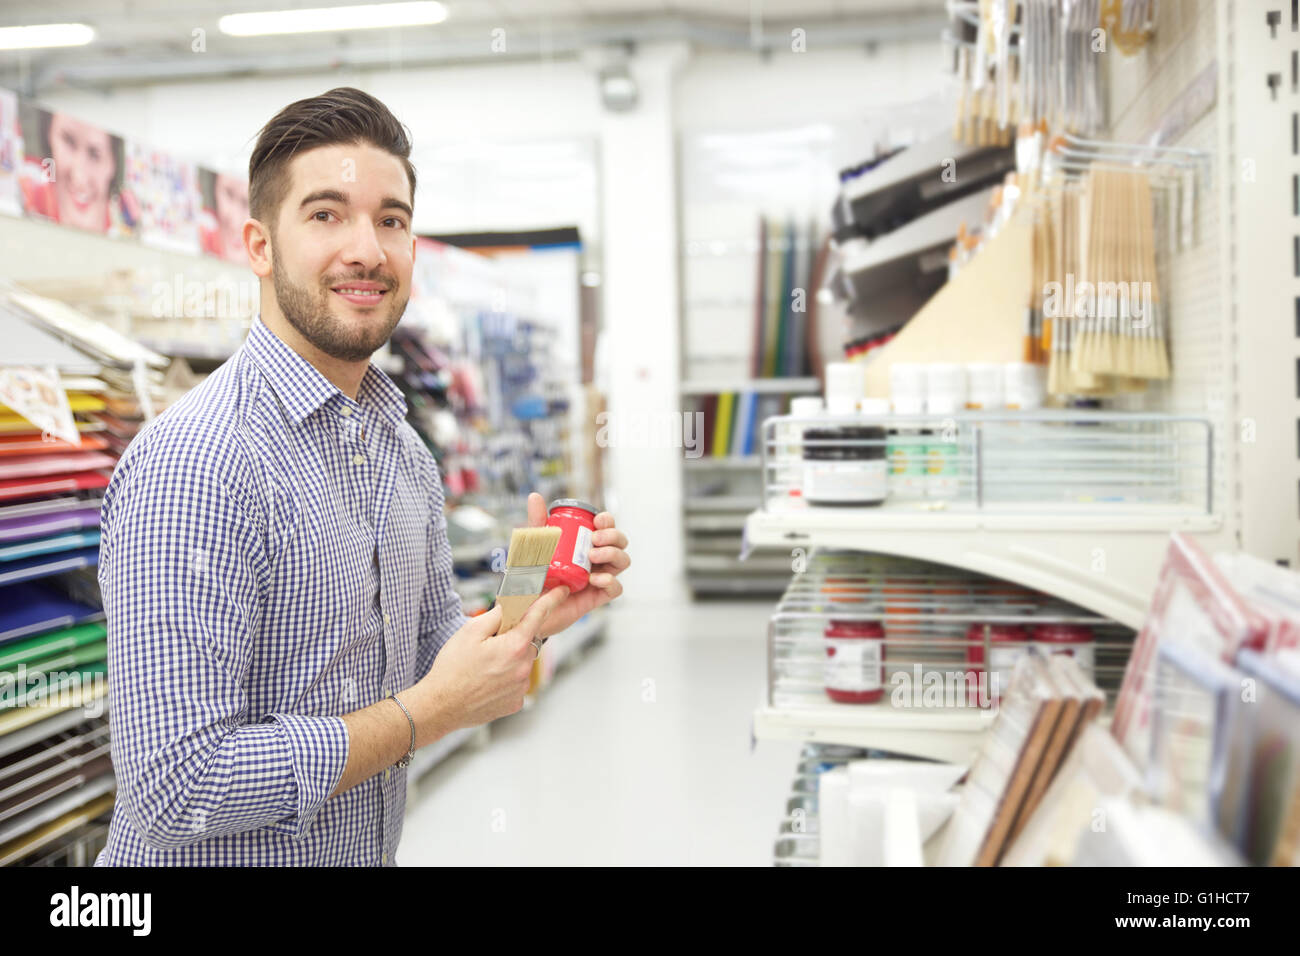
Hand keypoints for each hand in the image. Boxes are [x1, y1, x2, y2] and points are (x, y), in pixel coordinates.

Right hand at [412, 585, 568, 738]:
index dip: (551, 600)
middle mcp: (523, 668)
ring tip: (484, 666)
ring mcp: (521, 688)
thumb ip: (496, 616)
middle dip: (516, 637)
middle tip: (492, 642)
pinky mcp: (515, 702)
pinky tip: (487, 680)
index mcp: (514, 647)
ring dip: (511, 659)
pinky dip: (507, 678)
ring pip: (523, 662)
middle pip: (529, 641)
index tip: (562, 592)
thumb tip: (510, 608)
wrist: (441, 706)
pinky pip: (517, 682)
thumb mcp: (470, 632)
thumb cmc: (452, 669)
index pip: (539, 616)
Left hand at [526, 492, 628, 638]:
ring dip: (613, 554)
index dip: (607, 520)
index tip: (597, 520)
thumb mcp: (534, 547)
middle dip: (613, 536)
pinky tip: (595, 579)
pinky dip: (610, 581)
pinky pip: (616, 588)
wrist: (527, 607)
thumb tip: (535, 497)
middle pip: (620, 542)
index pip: (606, 526)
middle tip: (594, 539)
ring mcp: (599, 577)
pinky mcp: (598, 597)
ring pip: (623, 561)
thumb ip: (537, 523)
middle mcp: (596, 559)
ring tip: (593, 557)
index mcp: (585, 543)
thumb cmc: (533, 576)